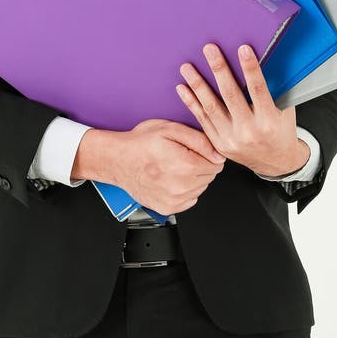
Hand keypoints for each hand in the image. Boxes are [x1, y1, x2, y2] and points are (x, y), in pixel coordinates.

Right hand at [79, 119, 225, 214]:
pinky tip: (170, 178)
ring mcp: (174, 200)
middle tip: (180, 155)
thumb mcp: (170, 128)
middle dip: (200, 165)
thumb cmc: (141, 143)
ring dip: (192, 178)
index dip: (207, 153)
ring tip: (173, 166)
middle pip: (210, 176)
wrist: (118, 160)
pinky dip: (184, 190)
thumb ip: (199, 140)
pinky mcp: (168, 208)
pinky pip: (190, 199)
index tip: (194, 149)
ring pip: (201, 188)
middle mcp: (181, 186)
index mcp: (185, 165)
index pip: (217, 164)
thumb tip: (218, 155)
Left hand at [176, 43, 309, 177]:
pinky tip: (183, 87)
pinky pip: (202, 120)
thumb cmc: (281, 131)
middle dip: (219, 70)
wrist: (276, 163)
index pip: (258, 90)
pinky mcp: (219, 144)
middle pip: (230, 95)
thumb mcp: (284, 111)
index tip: (243, 49)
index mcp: (269, 121)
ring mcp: (231, 139)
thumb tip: (264, 61)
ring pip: (211, 107)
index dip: (250, 68)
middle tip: (209, 49)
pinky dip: (191, 103)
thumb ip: (274, 90)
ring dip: (198, 85)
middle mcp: (249, 131)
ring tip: (187, 67)